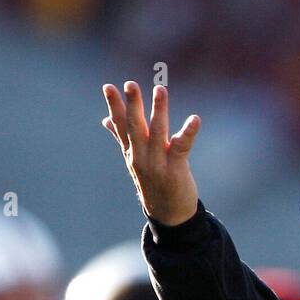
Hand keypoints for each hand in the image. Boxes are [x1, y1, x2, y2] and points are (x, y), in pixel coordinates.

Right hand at [101, 81, 200, 225]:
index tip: (108, 87)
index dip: (114, 106)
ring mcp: (157, 163)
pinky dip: (188, 132)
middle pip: (135, 126)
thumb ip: (122, 137)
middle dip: (133, 104)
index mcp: (131, 151)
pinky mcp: (175, 169)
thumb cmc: (153, 182)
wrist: (168, 214)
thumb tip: (105, 120)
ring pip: (158, 132)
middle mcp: (141, 156)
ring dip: (159, 110)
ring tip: (160, 89)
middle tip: (130, 84)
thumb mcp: (134, 160)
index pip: (120, 125)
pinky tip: (195, 119)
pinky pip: (182, 146)